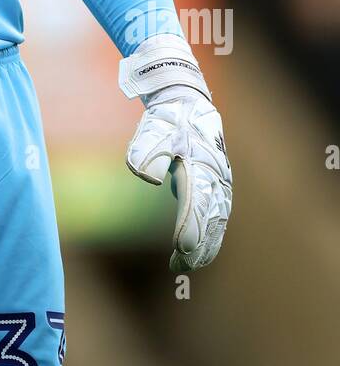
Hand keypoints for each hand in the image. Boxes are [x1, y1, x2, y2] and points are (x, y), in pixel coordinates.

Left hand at [119, 37, 232, 272]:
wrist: (186, 100)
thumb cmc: (168, 117)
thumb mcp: (155, 128)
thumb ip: (147, 150)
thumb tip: (146, 176)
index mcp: (202, 166)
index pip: (197, 203)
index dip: (190, 227)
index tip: (181, 247)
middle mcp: (215, 177)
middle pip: (211, 218)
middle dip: (198, 244)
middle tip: (181, 264)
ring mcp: (219, 182)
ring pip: (217, 220)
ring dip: (206, 243)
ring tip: (190, 264)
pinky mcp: (215, 184)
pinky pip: (216, 215)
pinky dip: (209, 233)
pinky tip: (196, 250)